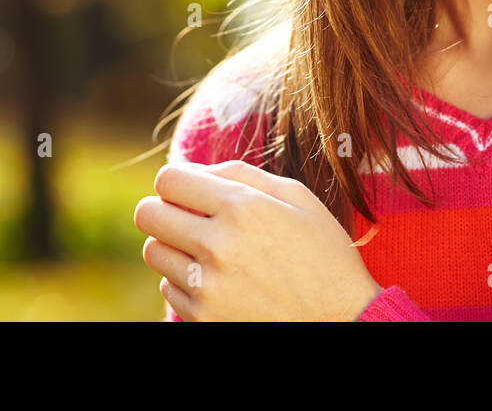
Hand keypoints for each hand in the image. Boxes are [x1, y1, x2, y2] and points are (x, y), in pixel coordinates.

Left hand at [134, 160, 383, 320]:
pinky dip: (185, 282)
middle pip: (148, 214)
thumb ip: (242, 175)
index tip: (188, 190)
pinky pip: (169, 289)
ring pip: (154, 252)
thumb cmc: (324, 254)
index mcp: (243, 209)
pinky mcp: (203, 319)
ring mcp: (207, 288)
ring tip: (206, 250)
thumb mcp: (298, 198)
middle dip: (163, 209)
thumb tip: (195, 171)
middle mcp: (218, 246)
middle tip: (185, 216)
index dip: (175, 182)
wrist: (344, 321)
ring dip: (173, 246)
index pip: (168, 181)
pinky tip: (219, 280)